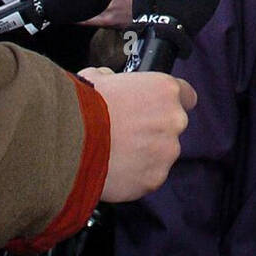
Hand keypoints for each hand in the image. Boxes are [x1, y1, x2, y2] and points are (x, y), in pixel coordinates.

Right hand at [79, 67, 196, 201]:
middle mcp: (174, 119)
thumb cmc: (83, 106)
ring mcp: (166, 151)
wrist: (69, 142)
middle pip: (172, 126)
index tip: (155, 109)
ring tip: (115, 154)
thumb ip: (113, 78)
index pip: (186, 95)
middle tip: (125, 134)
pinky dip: (135, 176)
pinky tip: (114, 170)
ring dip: (144, 154)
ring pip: (161, 153)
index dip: (167, 103)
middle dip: (153, 130)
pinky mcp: (155, 178)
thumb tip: (109, 80)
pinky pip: (148, 176)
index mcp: (165, 90)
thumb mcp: (97, 77)